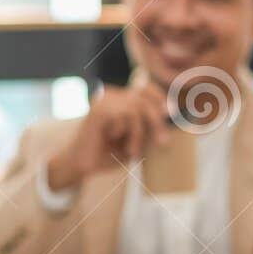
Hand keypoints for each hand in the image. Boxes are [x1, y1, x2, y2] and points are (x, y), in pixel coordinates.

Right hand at [47, 82, 171, 189]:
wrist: (82, 165)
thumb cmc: (109, 154)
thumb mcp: (137, 140)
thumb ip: (150, 126)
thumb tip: (169, 111)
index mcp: (121, 100)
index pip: (144, 88)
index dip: (159, 97)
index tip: (170, 112)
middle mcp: (112, 96)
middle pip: (143, 98)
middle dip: (155, 122)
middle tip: (162, 142)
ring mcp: (103, 101)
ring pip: (135, 109)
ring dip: (138, 134)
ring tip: (131, 150)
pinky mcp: (98, 109)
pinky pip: (122, 115)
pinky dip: (123, 131)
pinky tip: (112, 138)